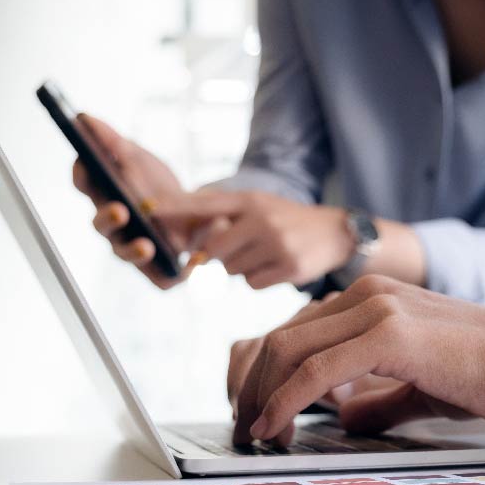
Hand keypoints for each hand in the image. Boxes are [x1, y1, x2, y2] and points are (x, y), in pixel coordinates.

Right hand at [70, 113, 201, 288]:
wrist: (193, 210)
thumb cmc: (154, 185)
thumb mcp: (137, 158)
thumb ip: (112, 141)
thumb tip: (84, 118)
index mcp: (105, 195)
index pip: (85, 184)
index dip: (82, 174)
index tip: (86, 163)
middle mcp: (115, 226)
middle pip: (101, 225)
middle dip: (108, 218)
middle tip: (120, 210)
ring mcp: (135, 247)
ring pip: (126, 255)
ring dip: (135, 251)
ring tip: (148, 245)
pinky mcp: (160, 267)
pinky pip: (163, 280)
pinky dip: (176, 276)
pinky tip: (193, 262)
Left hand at [156, 191, 355, 289]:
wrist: (336, 232)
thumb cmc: (287, 220)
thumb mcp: (258, 206)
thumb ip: (225, 216)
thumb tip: (189, 241)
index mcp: (251, 200)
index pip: (206, 203)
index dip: (176, 208)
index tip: (148, 210)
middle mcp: (262, 219)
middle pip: (214, 250)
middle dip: (216, 257)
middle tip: (232, 252)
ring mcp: (276, 244)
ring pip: (232, 270)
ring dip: (240, 268)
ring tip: (263, 254)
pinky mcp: (289, 267)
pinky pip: (252, 284)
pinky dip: (257, 279)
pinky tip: (274, 266)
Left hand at [227, 295, 403, 420]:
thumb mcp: (419, 387)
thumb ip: (380, 397)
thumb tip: (345, 416)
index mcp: (372, 300)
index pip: (295, 332)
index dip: (266, 378)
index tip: (262, 419)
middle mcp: (369, 295)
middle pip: (281, 339)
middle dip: (252, 388)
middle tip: (247, 432)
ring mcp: (378, 310)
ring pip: (287, 348)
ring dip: (261, 396)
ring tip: (258, 434)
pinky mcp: (391, 336)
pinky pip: (317, 370)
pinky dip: (285, 401)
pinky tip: (276, 428)